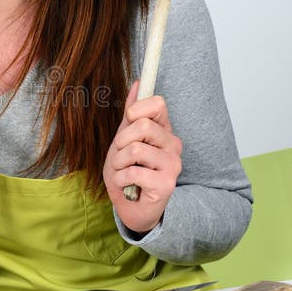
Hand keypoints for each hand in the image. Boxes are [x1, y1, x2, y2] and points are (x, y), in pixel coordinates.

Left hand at [103, 81, 182, 234]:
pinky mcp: (166, 183)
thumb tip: (138, 83)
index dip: (135, 111)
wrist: (131, 207)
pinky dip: (121, 179)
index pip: (157, 103)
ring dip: (118, 163)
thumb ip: (131, 114)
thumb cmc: (127, 172)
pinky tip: (127, 186)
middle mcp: (173, 145)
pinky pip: (133, 171)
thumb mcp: (123, 140)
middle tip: (121, 158)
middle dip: (120, 142)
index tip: (127, 124)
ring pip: (135, 149)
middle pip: (142, 125)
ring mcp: (172, 164)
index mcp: (163, 131)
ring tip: (123, 173)